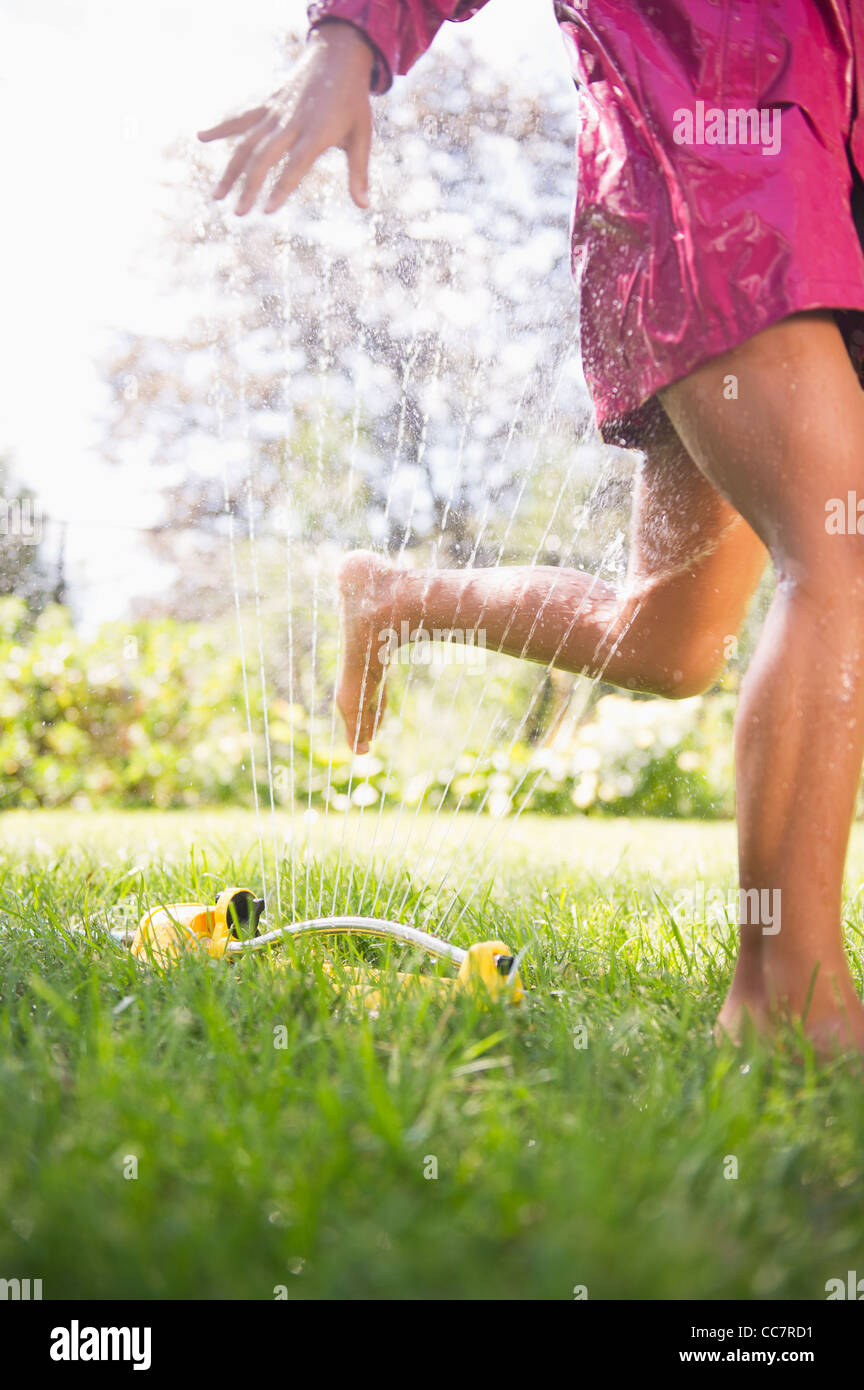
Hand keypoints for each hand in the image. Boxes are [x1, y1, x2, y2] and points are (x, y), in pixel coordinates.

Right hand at [198, 23, 374, 215]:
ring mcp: (275, 112)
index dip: (280, 188)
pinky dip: (220, 127)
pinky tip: (201, 137)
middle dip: (249, 186)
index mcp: (316, 133)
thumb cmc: (352, 102)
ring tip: (217, 196)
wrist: (337, 56)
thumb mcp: (361, 136)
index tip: (267, 210)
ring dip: (230, 170)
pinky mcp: (266, 104)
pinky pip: (240, 118)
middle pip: (264, 157)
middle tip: (238, 213)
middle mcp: (291, 123)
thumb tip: (364, 206)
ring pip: (246, 142)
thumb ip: (359, 172)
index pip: (295, 166)